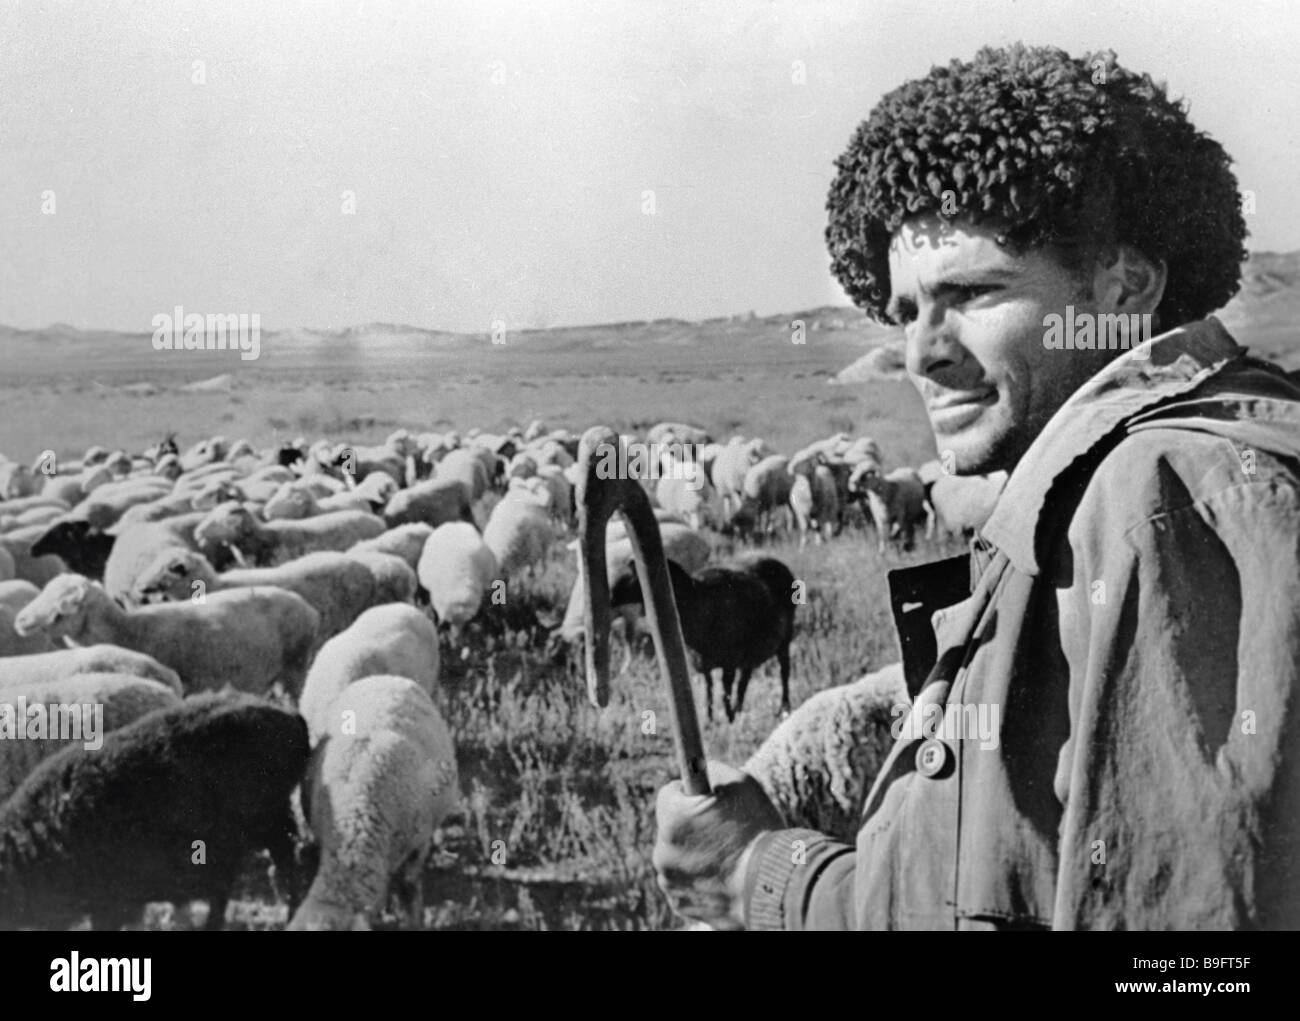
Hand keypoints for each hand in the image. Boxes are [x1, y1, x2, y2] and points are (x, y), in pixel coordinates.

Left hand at [653, 761, 782, 928]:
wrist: (775, 888)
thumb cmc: (760, 833)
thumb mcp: (742, 784)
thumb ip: (713, 770)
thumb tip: (700, 769)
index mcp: (673, 817)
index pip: (669, 793)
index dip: (690, 793)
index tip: (706, 799)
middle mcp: (663, 851)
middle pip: (672, 828)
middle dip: (692, 827)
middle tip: (724, 831)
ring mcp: (670, 881)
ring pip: (678, 857)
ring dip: (695, 855)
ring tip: (729, 858)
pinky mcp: (681, 905)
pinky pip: (685, 884)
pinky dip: (700, 880)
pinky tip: (724, 878)